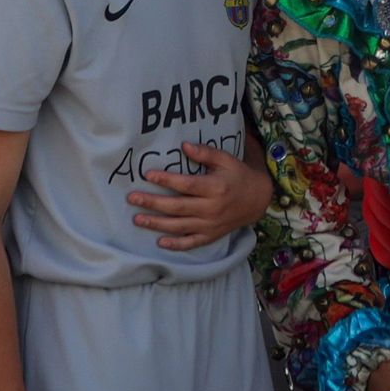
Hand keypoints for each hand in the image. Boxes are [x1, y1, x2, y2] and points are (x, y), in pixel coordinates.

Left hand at [127, 142, 272, 248]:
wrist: (257, 200)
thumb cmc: (238, 176)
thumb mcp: (226, 160)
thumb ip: (205, 153)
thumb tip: (184, 145)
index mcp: (215, 188)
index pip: (186, 185)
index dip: (166, 180)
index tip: (148, 175)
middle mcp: (211, 208)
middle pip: (177, 207)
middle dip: (153, 203)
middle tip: (132, 199)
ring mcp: (210, 225)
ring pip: (179, 226)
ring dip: (157, 224)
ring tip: (137, 219)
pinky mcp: (211, 235)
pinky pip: (191, 243)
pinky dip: (176, 245)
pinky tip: (160, 242)